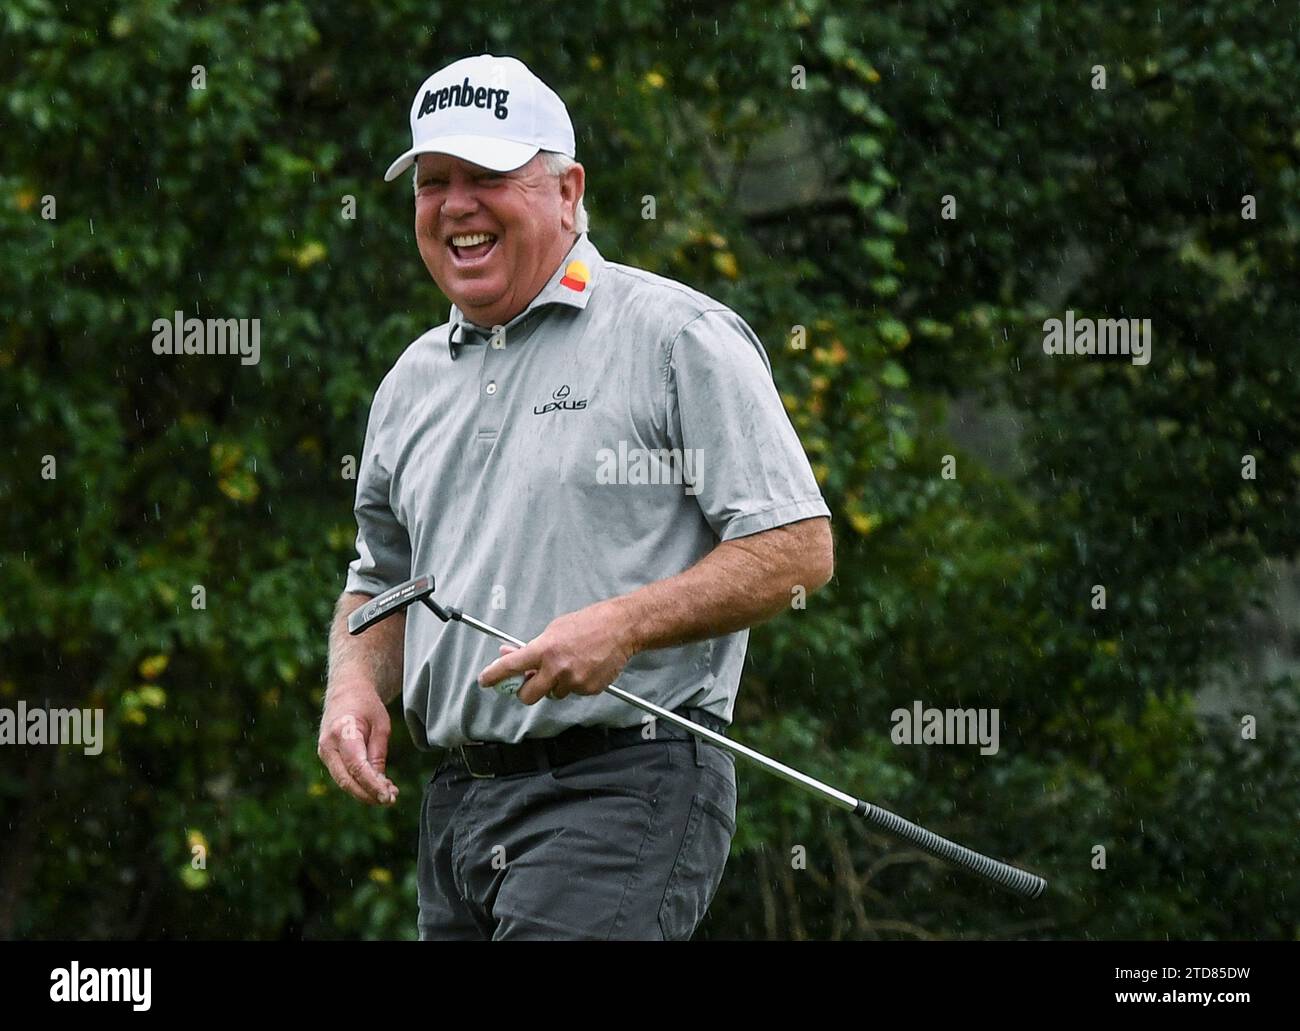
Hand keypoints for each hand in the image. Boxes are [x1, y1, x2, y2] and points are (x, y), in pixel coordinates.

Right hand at [317, 683, 398, 805]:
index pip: (357, 766)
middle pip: (346, 780)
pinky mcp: (328, 758)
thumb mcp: (381, 725)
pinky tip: (378, 788)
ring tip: (389, 795)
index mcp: (342, 732)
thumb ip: (378, 754)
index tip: (388, 797)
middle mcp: (328, 745)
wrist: (346, 692)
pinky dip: (360, 785)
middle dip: (368, 794)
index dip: (372, 785)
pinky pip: (343, 776)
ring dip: (365, 792)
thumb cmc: (366, 705)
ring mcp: (325, 752)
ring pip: (344, 782)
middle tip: (390, 800)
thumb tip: (380, 783)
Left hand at [477, 598, 635, 704]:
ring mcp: (574, 682)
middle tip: (532, 682)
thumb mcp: (554, 629)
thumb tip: (509, 654)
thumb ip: (532, 646)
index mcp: (545, 649)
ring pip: (554, 695)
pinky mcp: (589, 690)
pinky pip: (574, 693)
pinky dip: (576, 684)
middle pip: (528, 696)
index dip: (494, 675)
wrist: (620, 628)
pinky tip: (586, 667)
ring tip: (572, 664)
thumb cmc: (587, 623)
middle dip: (526, 692)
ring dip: (556, 685)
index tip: (484, 681)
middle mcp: (557, 668)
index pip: (512, 666)